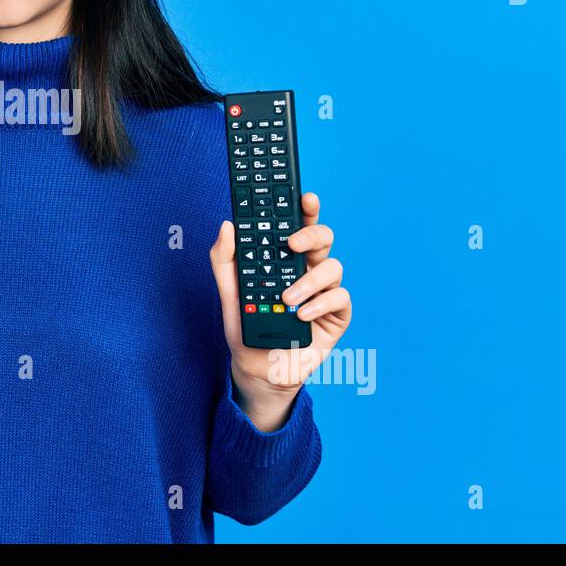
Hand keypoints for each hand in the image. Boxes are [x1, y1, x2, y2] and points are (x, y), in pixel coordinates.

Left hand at [210, 191, 351, 397]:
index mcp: (286, 260)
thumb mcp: (228, 292)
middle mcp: (308, 270)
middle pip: (323, 239)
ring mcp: (324, 292)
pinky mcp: (336, 316)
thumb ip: (224, 259)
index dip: (306, 209)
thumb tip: (227, 225)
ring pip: (333, 267)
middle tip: (292, 243)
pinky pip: (340, 298)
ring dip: (308, 279)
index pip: (299, 226)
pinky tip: (301, 315)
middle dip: (312, 234)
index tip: (305, 197)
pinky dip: (320, 303)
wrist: (257, 368)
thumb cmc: (246, 327)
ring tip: (287, 298)